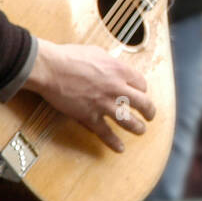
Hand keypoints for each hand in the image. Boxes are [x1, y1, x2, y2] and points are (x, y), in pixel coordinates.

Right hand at [23, 40, 155, 152]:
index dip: (142, 90)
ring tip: (141, 130)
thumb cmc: (70, 57)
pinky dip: (113, 142)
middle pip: (142, 103)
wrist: (51, 68)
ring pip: (128, 121)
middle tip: (150, 115)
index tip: (140, 93)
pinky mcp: (90, 116)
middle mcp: (116, 88)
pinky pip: (105, 132)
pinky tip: (120, 148)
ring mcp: (104, 104)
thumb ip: (109, 62)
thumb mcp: (96, 52)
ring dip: (137, 127)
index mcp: (119, 70)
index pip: (141, 84)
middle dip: (149, 111)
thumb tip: (113, 66)